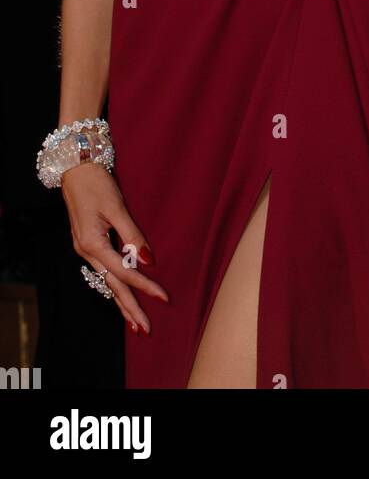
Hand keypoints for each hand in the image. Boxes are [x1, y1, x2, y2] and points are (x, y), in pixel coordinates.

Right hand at [62, 162, 168, 334]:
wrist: (76, 168)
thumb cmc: (97, 184)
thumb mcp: (117, 208)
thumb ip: (132, 235)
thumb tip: (149, 260)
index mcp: (93, 244)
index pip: (125, 273)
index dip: (145, 287)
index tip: (164, 298)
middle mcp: (86, 251)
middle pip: (112, 286)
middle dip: (129, 309)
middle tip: (146, 330)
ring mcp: (85, 248)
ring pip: (106, 281)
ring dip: (122, 301)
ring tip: (135, 323)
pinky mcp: (87, 242)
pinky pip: (103, 270)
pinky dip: (114, 285)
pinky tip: (121, 294)